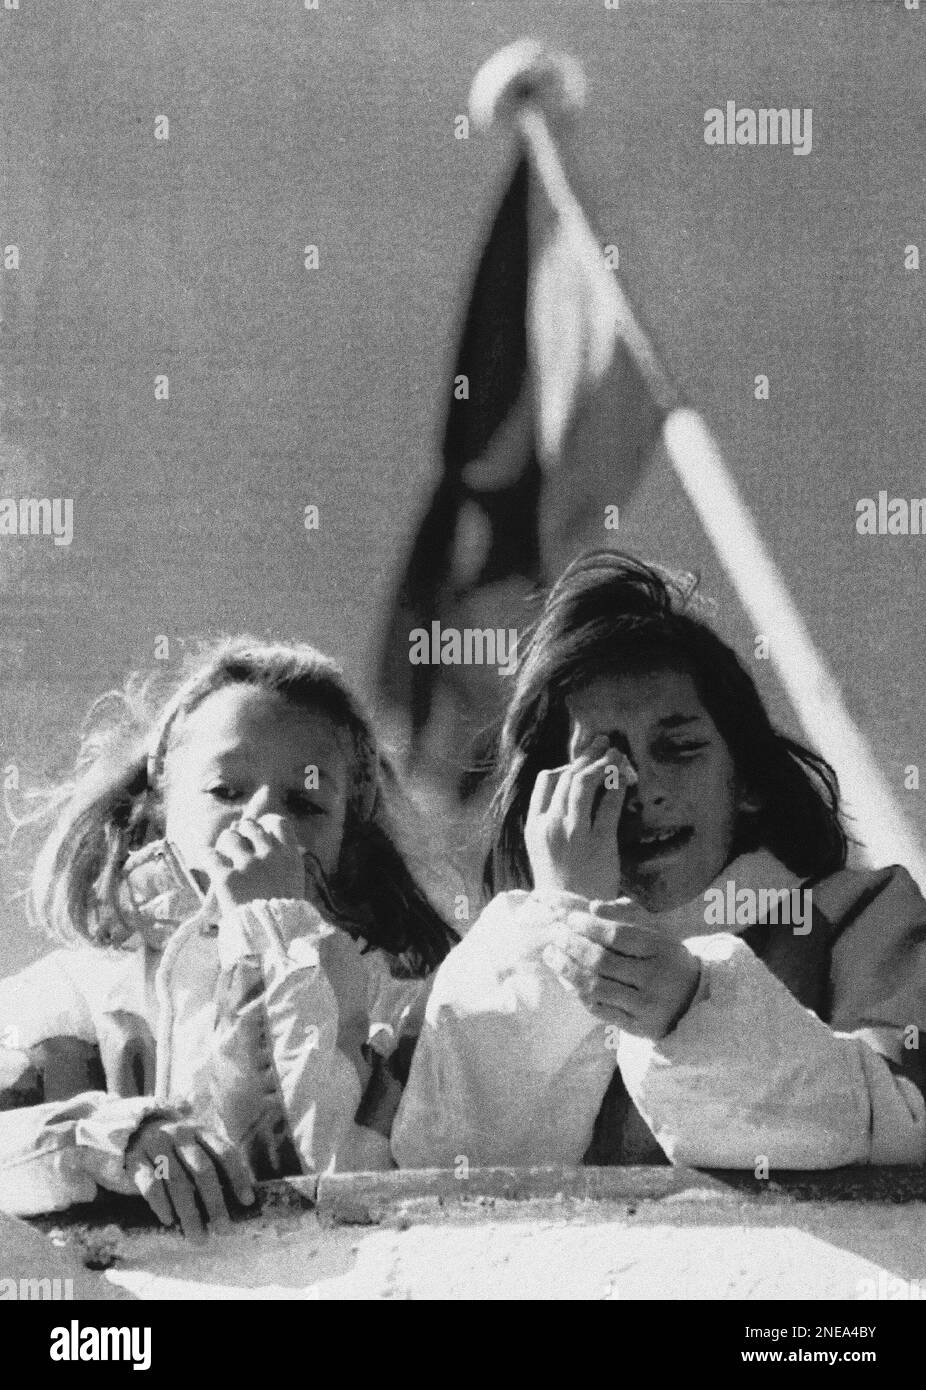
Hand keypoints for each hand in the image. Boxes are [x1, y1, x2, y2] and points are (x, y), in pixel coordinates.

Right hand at [125, 1116, 255, 1240]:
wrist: (135, 1130)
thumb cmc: (176, 1148)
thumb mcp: (197, 1146)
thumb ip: (215, 1165)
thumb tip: (241, 1202)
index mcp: (202, 1132)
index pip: (225, 1152)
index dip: (238, 1176)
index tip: (247, 1202)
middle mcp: (181, 1135)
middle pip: (202, 1169)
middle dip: (215, 1202)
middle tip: (223, 1229)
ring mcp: (157, 1145)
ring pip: (177, 1181)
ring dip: (189, 1212)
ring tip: (198, 1237)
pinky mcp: (136, 1159)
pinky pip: (150, 1183)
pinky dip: (161, 1204)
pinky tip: (169, 1221)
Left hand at [205, 813, 306, 912]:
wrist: (273, 940)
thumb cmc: (284, 917)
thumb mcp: (293, 884)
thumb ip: (281, 862)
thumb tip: (265, 843)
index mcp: (290, 857)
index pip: (277, 823)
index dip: (265, 825)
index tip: (258, 834)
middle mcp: (270, 855)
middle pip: (250, 826)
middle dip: (242, 835)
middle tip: (236, 850)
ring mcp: (248, 865)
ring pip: (229, 836)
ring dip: (224, 845)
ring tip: (223, 858)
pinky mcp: (226, 877)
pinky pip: (209, 854)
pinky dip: (206, 857)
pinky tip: (207, 863)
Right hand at [525, 737, 635, 899]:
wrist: (571, 918)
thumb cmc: (563, 887)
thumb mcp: (545, 854)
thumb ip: (552, 827)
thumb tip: (573, 798)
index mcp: (534, 827)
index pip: (546, 781)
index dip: (567, 764)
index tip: (583, 758)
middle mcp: (550, 826)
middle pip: (567, 776)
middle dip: (588, 755)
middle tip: (605, 743)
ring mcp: (573, 833)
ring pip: (584, 783)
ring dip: (603, 763)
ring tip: (617, 754)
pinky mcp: (598, 842)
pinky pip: (608, 804)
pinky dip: (617, 785)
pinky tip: (626, 778)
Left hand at [543, 903, 701, 1040]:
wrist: (695, 1002)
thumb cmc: (667, 960)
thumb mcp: (657, 934)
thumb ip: (627, 917)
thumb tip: (592, 906)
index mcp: (662, 950)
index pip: (618, 935)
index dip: (589, 926)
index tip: (570, 919)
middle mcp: (656, 979)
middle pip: (602, 961)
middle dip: (572, 946)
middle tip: (555, 936)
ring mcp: (647, 1006)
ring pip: (596, 987)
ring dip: (568, 970)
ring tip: (551, 955)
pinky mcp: (638, 1027)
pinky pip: (599, 1009)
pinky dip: (578, 992)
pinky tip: (566, 978)